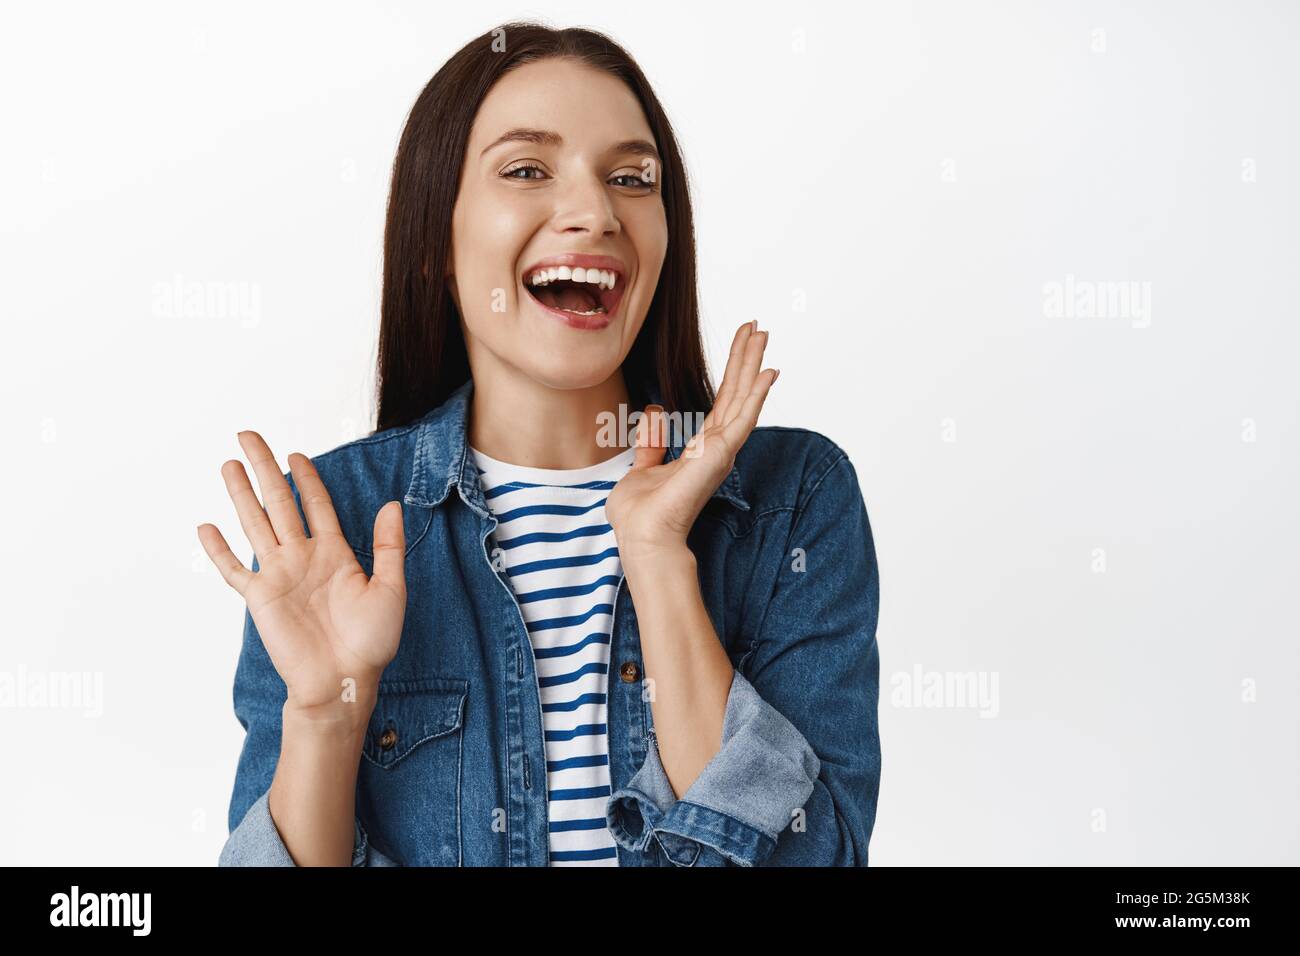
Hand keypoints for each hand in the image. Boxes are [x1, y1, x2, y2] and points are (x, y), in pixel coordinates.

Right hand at [197, 431, 406, 718]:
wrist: (344, 680)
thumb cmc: (371, 641)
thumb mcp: (391, 588)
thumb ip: (388, 546)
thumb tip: (392, 504)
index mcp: (335, 553)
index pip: (316, 504)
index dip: (307, 478)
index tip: (297, 454)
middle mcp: (303, 558)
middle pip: (280, 502)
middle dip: (265, 468)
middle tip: (249, 436)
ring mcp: (279, 575)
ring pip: (256, 524)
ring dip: (242, 494)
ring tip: (229, 464)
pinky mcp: (260, 598)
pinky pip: (234, 570)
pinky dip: (218, 549)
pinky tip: (205, 527)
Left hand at [606, 320, 777, 560]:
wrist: (642, 538)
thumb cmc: (642, 515)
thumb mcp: (643, 468)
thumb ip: (653, 442)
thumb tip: (656, 412)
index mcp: (703, 449)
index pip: (723, 401)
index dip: (733, 370)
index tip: (742, 340)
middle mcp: (718, 448)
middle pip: (737, 393)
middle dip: (747, 358)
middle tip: (759, 326)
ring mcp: (721, 451)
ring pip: (743, 399)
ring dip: (753, 365)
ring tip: (763, 334)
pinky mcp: (719, 456)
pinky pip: (742, 420)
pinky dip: (756, 396)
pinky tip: (767, 372)